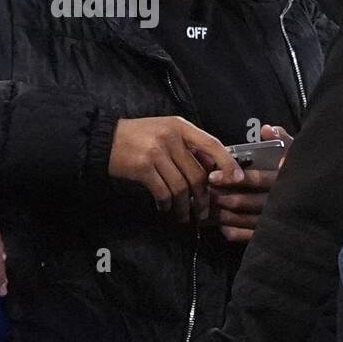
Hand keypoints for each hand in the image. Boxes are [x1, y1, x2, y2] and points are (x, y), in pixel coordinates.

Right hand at [108, 117, 243, 221]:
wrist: (105, 139)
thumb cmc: (138, 137)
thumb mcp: (166, 132)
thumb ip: (187, 146)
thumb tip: (212, 170)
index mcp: (180, 126)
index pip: (212, 144)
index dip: (228, 163)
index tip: (237, 179)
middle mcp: (171, 137)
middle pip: (198, 173)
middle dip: (203, 197)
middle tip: (202, 211)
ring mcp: (157, 152)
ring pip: (182, 187)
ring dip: (184, 206)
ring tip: (182, 215)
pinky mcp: (143, 167)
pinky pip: (164, 192)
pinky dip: (167, 204)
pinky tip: (164, 208)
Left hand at [209, 125, 293, 242]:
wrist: (321, 201)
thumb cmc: (303, 173)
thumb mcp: (296, 153)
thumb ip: (281, 140)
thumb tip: (266, 128)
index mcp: (284, 180)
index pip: (257, 179)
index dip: (233, 178)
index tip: (214, 176)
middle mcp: (281, 201)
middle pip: (250, 201)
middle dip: (227, 198)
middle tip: (209, 194)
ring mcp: (279, 220)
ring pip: (249, 220)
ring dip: (228, 216)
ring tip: (213, 210)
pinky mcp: (276, 234)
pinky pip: (253, 237)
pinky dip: (237, 234)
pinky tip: (224, 228)